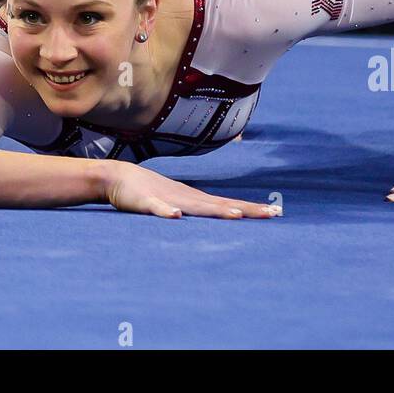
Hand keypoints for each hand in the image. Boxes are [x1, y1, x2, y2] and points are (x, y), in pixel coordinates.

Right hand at [105, 161, 281, 218]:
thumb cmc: (149, 191)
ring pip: (195, 207)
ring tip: (235, 215)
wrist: (118, 176)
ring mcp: (168, 199)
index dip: (250, 209)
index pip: (228, 205)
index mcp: (195, 199)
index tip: (276, 212)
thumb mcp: (176, 202)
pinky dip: (167, 212)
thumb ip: (193, 210)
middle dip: (246, 210)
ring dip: (215, 211)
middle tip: (273, 214)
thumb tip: (216, 216)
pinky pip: (158, 208)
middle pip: (221, 205)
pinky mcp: (146, 203)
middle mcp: (187, 198)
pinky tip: (176, 216)